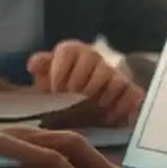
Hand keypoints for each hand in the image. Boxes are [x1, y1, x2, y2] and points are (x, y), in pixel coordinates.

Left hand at [28, 41, 144, 127]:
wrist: (80, 104)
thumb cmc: (59, 87)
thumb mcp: (45, 78)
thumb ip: (40, 67)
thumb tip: (33, 65)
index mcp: (72, 51)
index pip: (68, 50)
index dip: (60, 70)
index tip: (55, 89)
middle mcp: (95, 58)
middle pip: (92, 59)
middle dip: (80, 80)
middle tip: (72, 96)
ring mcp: (114, 73)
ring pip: (114, 76)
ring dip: (101, 93)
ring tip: (91, 106)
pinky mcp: (129, 90)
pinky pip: (132, 93)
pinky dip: (122, 106)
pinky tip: (108, 117)